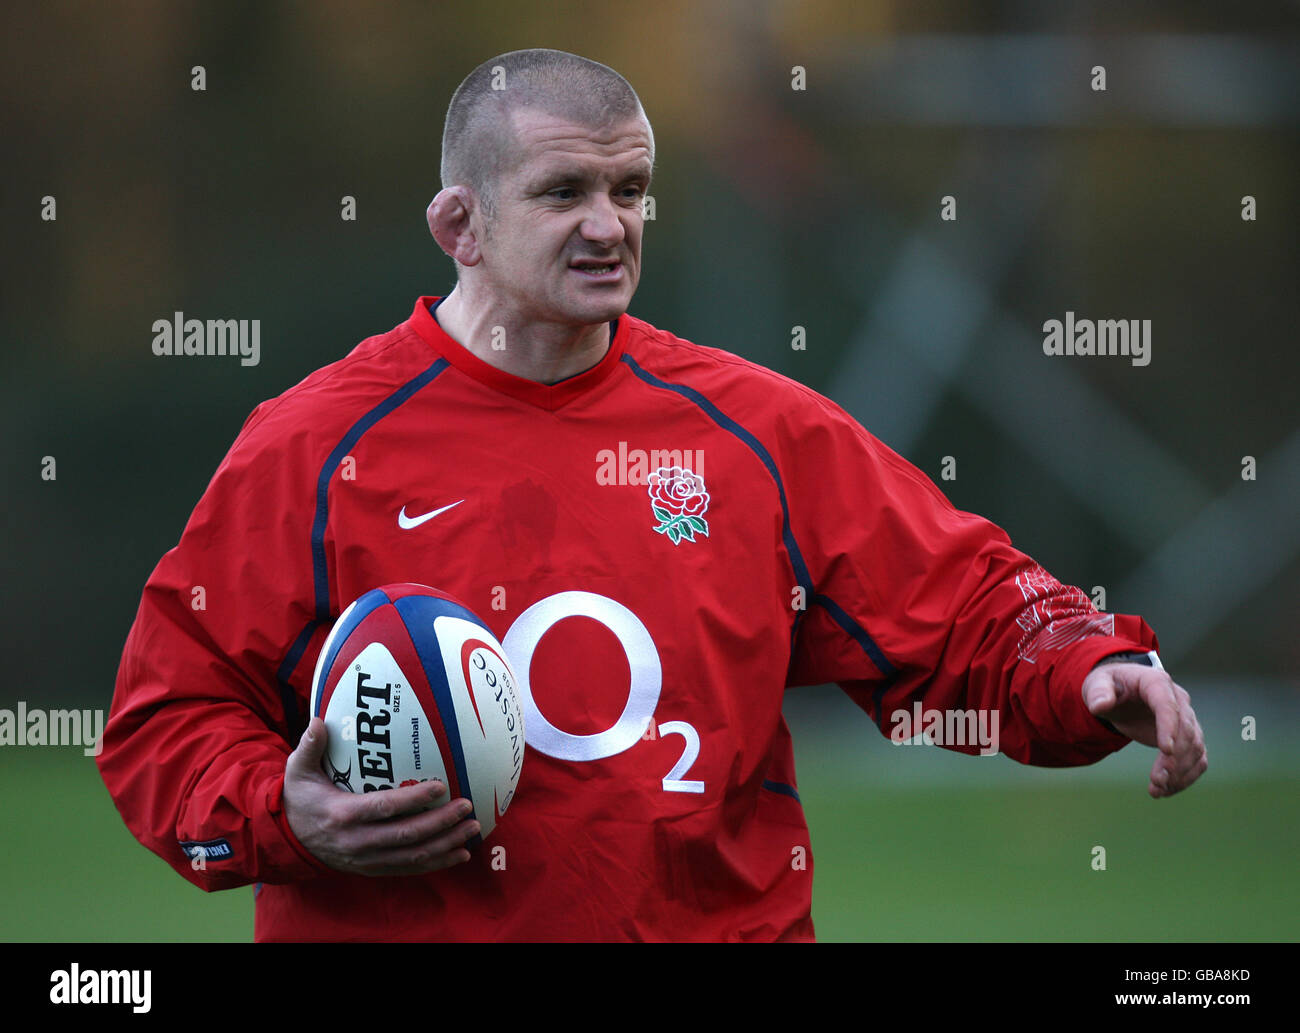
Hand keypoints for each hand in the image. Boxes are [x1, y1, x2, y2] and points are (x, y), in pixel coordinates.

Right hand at [283, 717, 479, 875]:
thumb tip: (317, 721)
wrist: (286, 840)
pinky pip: (410, 869)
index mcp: (343, 815)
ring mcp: (367, 859)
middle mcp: (358, 842)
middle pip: (407, 836)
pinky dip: (437, 863)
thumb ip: (309, 747)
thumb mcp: (297, 772)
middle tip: (466, 808)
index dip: (413, 800)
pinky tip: (461, 855)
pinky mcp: (374, 869)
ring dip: (446, 845)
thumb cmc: (298, 799)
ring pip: (413, 856)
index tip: (440, 786)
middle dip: (440, 823)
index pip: (384, 808)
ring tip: (472, 828)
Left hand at [1082, 662, 1206, 797]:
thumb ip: (1098, 693)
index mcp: (1157, 683)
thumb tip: (1099, 706)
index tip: (1165, 751)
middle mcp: (1178, 700)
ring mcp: (1186, 719)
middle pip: (1185, 731)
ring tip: (1157, 790)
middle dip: (1174, 759)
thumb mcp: (1097, 684)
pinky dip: (1185, 776)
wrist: (1121, 692)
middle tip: (1156, 781)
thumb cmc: (1110, 685)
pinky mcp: (1187, 737)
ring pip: (1195, 747)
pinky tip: (1166, 790)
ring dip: (1180, 772)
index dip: (1169, 727)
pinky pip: (1196, 758)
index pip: (1168, 705)